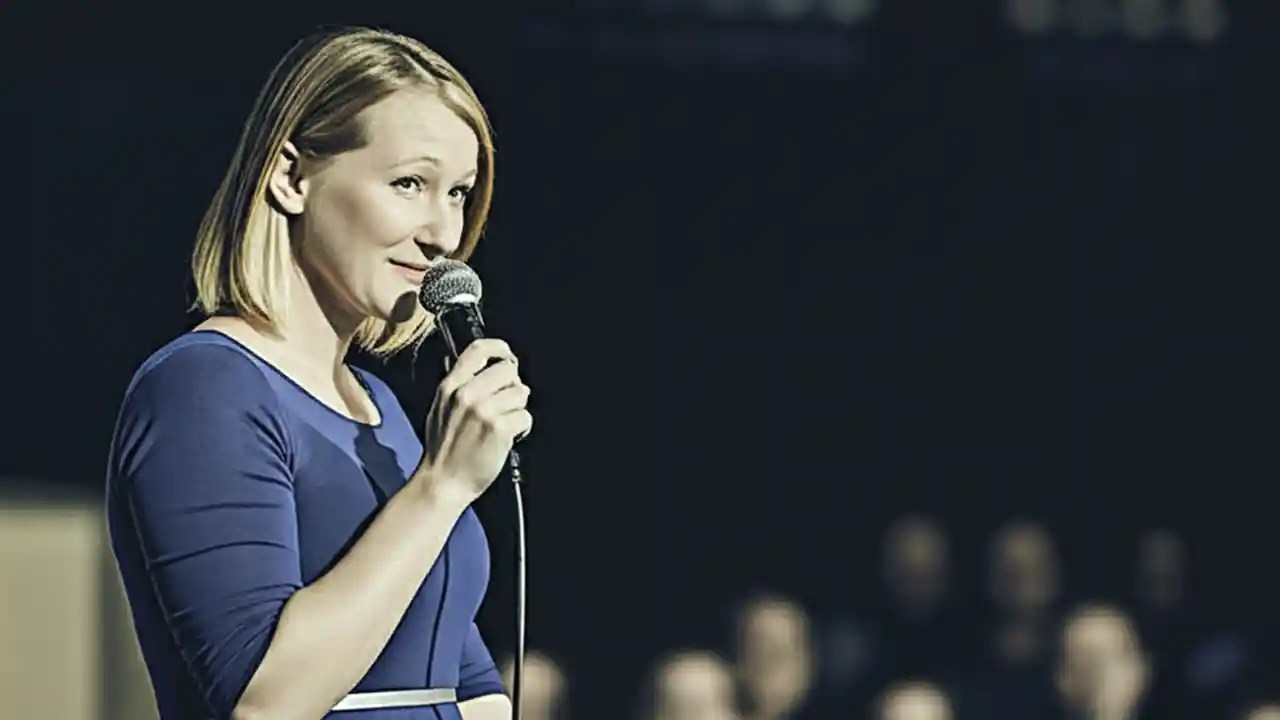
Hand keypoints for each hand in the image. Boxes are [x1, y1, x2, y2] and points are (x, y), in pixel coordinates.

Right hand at [414, 339, 532, 503]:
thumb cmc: (443, 449)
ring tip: (503, 424)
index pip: (479, 349)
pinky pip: (525, 417)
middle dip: (513, 386)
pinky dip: (522, 428)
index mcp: (450, 386)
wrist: (443, 482)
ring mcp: (483, 410)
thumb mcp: (440, 408)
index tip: (508, 357)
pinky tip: (508, 437)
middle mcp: (466, 394)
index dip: (500, 349)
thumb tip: (486, 369)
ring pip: (521, 393)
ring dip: (517, 409)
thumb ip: (459, 385)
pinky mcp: (499, 428)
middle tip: (506, 404)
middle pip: (508, 370)